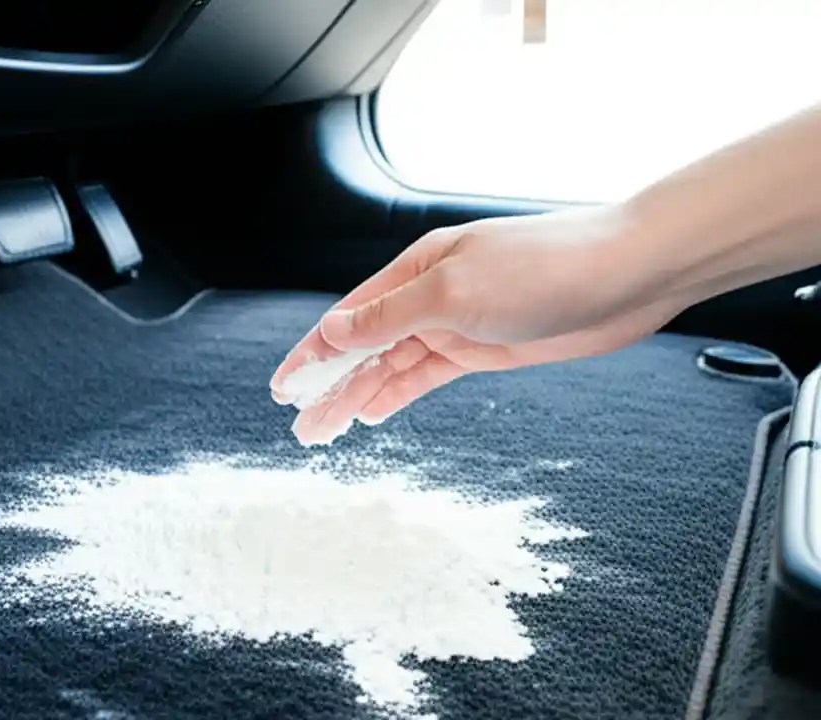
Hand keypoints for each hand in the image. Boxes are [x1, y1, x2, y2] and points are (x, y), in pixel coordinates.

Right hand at [270, 205, 688, 445]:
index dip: (312, 353)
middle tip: (299, 423)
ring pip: (392, 365)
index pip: (348, 317)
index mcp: (415, 269)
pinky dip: (398, 393)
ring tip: (325, 429)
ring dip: (358, 395)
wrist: (628, 274)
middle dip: (329, 383)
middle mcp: (430, 296)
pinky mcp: (486, 347)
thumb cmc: (545, 267)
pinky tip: (375, 412)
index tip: (283, 387)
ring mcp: (457, 323)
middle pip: (365, 345)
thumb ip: (389, 316)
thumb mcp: (454, 293)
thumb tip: (331, 330)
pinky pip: (427, 375)